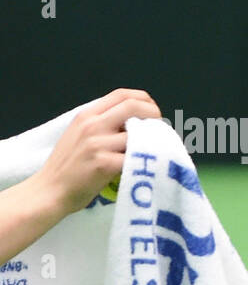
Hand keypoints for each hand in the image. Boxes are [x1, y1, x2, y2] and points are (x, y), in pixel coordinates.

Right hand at [31, 89, 161, 216]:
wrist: (49, 190)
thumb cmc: (67, 166)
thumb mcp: (79, 134)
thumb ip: (102, 124)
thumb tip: (135, 122)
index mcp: (87, 115)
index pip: (122, 94)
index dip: (145, 100)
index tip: (154, 113)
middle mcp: (92, 125)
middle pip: (134, 106)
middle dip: (155, 115)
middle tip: (161, 131)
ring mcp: (98, 143)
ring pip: (139, 134)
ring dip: (152, 143)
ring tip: (153, 153)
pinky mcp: (104, 164)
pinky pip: (135, 157)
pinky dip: (145, 161)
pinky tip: (145, 167)